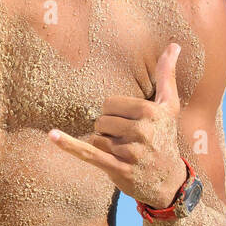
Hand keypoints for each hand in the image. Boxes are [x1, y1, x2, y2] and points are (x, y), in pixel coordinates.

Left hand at [48, 43, 186, 208]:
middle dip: (109, 130)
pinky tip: (52, 135)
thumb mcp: (169, 106)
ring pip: (96, 137)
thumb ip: (167, 75)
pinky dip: (69, 144)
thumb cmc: (165, 137)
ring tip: (124, 153)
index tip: (129, 123)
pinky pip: (88, 152)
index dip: (114, 114)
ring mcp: (130, 151)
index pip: (109, 103)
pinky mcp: (118, 169)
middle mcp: (142, 130)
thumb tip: (173, 45)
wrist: (167, 181)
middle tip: (128, 141)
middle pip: (101, 120)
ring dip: (104, 145)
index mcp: (151, 111)